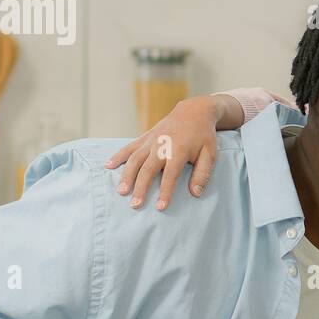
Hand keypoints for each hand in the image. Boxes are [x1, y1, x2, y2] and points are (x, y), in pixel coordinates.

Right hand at [105, 94, 226, 210]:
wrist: (193, 111)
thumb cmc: (203, 136)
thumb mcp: (210, 155)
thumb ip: (202, 174)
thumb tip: (196, 194)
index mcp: (179, 151)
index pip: (170, 175)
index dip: (165, 191)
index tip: (160, 207)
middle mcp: (162, 145)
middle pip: (147, 169)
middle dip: (140, 187)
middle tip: (135, 205)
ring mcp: (151, 140)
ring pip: (135, 158)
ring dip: (126, 175)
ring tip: (120, 191)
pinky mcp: (145, 137)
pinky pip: (129, 147)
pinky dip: (118, 156)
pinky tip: (108, 166)